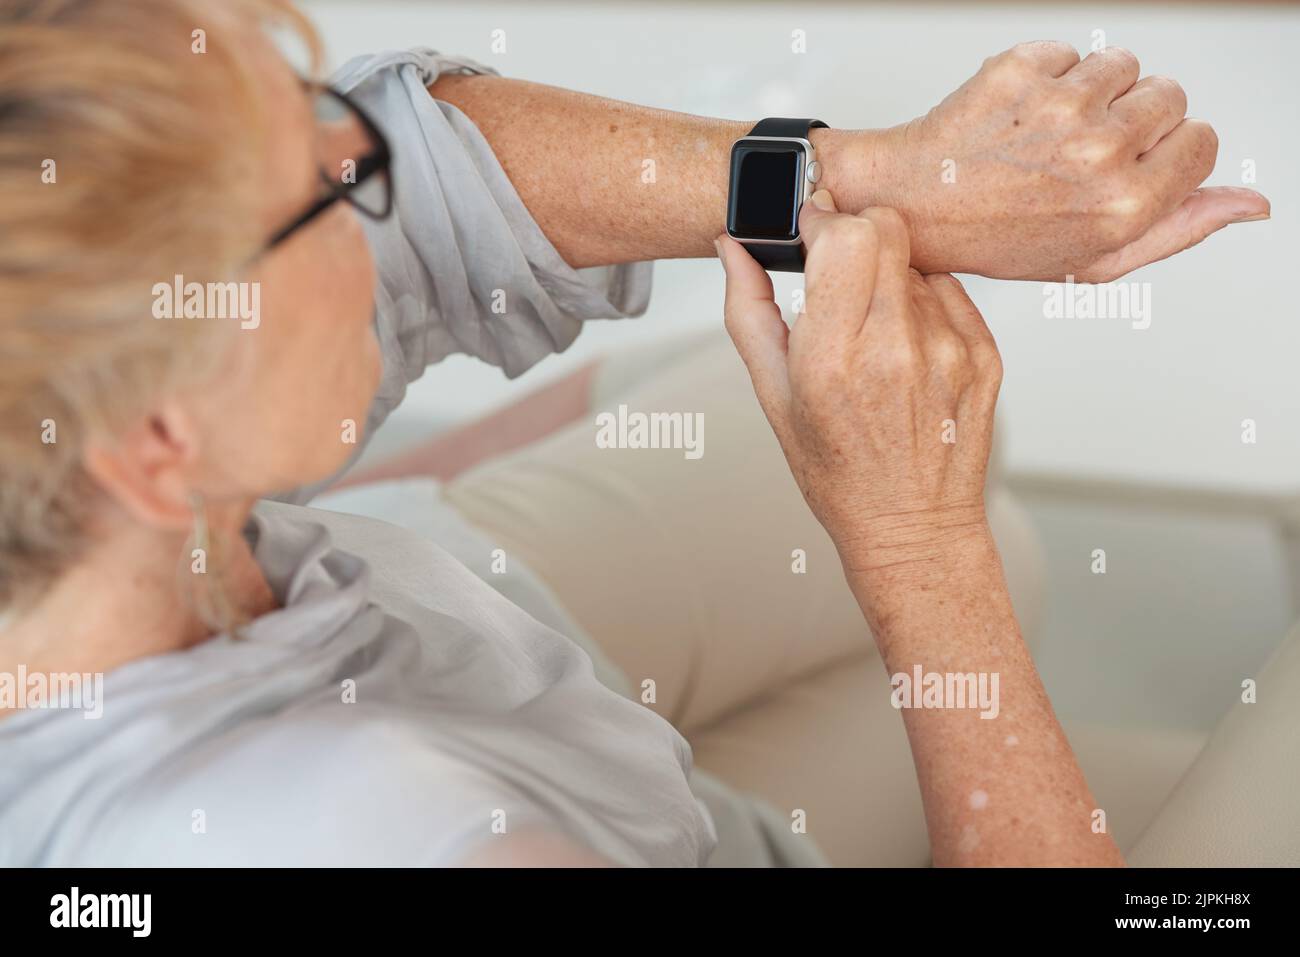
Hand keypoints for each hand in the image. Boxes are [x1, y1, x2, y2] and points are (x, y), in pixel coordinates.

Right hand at [717, 192, 1001, 578]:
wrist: (912, 526)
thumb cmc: (838, 472)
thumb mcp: (773, 398)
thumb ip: (749, 312)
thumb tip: (734, 247)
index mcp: (833, 360)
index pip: (843, 236)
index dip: (821, 220)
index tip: (808, 228)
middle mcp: (895, 349)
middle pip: (885, 228)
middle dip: (855, 231)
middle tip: (837, 264)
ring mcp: (948, 351)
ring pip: (915, 260)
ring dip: (887, 274)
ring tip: (871, 329)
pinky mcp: (984, 354)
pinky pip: (949, 291)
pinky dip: (922, 302)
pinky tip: (905, 347)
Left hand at [822, 41, 1269, 280]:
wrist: (913, 205)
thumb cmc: (995, 237)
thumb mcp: (1091, 260)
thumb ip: (1177, 229)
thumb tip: (1250, 203)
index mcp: (1125, 206)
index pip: (1202, 142)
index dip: (1164, 154)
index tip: (1125, 168)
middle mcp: (1100, 153)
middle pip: (1170, 96)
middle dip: (1133, 119)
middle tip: (1077, 154)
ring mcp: (1061, 107)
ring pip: (1123, 65)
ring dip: (1092, 92)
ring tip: (1045, 133)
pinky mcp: (1024, 69)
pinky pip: (1068, 52)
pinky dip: (1046, 75)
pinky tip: (1016, 116)